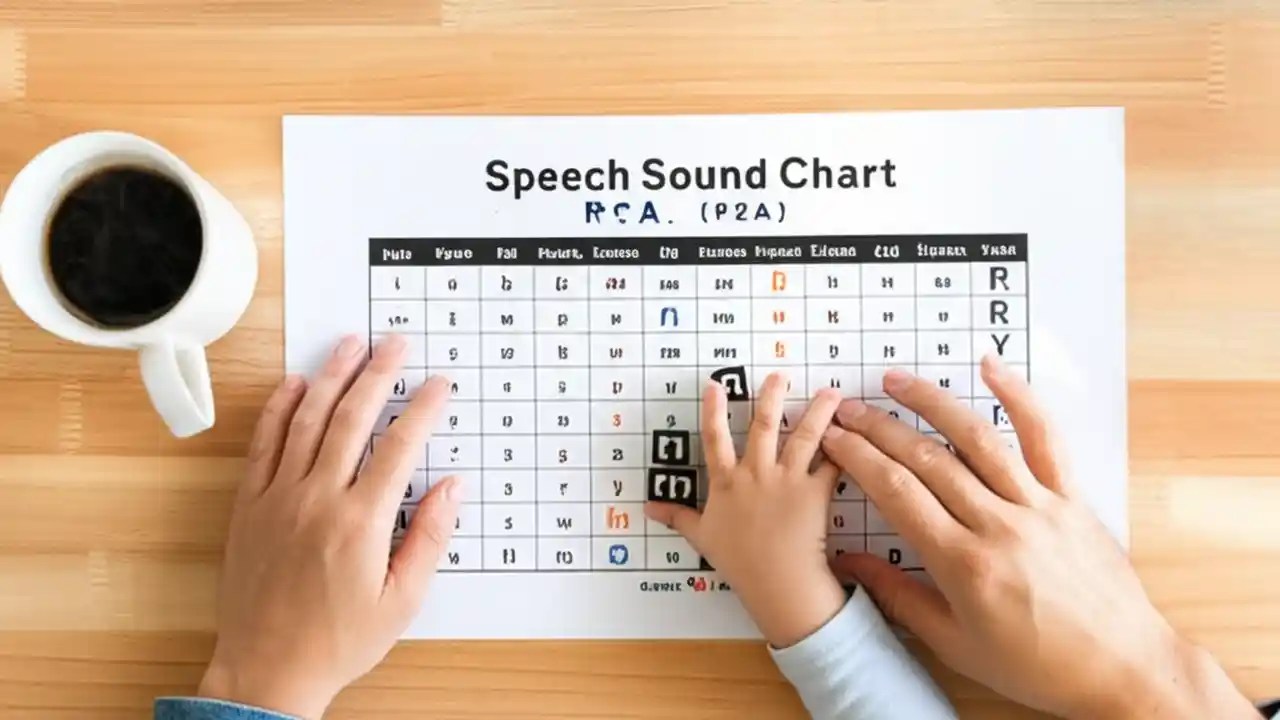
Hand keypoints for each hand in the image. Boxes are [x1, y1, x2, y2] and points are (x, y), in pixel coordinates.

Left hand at [198, 335, 459, 718]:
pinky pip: (263, 445)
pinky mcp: (250, 506)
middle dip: (379, 374)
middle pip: (352, 419)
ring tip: (350, 345)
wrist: (268, 670)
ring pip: (306, 421)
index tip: (439, 386)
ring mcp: (278, 499)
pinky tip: (294, 384)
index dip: (423, 408)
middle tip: (396, 343)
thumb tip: (452, 487)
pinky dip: (279, 409)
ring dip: (331, 377)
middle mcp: (317, 500)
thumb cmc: (338, 641)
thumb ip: (429, 538)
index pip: (399, 446)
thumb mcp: (402, 600)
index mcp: (360, 523)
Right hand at [645, 373, 847, 647]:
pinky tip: (855, 434)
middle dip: (771, 397)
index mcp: (726, 482)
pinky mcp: (813, 493)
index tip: (715, 384)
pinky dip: (843, 450)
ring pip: (803, 437)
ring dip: (817, 412)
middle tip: (779, 375)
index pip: (715, 439)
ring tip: (830, 392)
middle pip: (763, 426)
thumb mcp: (702, 537)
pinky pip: (831, 465)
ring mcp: (785, 481)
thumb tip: (649, 509)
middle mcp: (755, 474)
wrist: (775, 582)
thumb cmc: (738, 562)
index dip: (713, 411)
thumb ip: (678, 517)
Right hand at [820, 356, 1255, 719]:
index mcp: (966, 566)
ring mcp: (1039, 507)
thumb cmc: (1039, 667)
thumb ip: (899, 598)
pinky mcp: (1071, 498)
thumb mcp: (956, 645)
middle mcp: (1000, 527)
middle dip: (879, 428)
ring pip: (977, 439)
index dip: (859, 459)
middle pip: (927, 460)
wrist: (1122, 669)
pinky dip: (1020, 397)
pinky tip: (992, 366)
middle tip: (847, 409)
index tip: (833, 439)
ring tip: (897, 381)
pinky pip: (1045, 438)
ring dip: (932, 403)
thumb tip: (850, 564)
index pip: (898, 494)